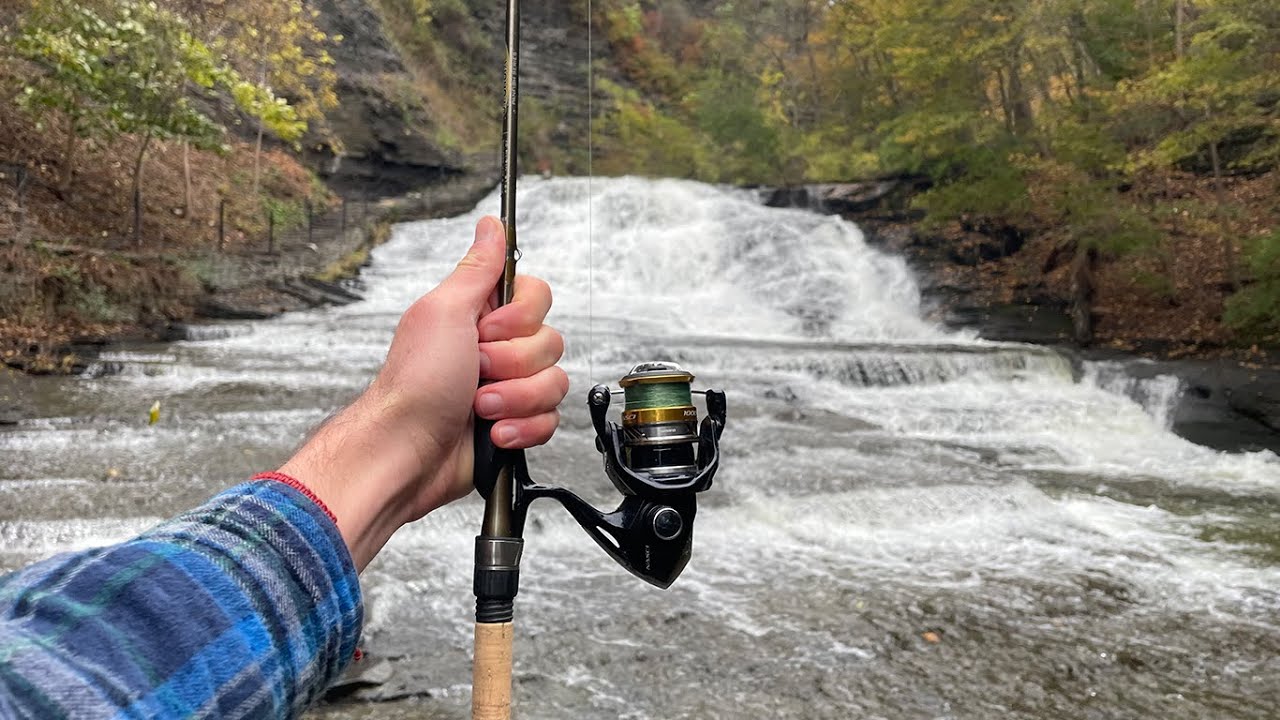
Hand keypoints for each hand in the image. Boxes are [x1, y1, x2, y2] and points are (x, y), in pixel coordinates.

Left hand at [280, 216, 567, 569]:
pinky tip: (490, 432)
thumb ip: (478, 269)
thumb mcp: (444, 312)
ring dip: (515, 399)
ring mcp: (508, 387)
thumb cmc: (414, 385)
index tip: (487, 330)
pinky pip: (550, 420)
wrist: (407, 451)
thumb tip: (490, 226)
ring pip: (554, 383)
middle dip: (512, 364)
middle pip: (550, 342)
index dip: (521, 318)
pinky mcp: (515, 422)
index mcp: (480, 315)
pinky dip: (520, 428)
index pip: (537, 296)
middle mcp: (497, 349)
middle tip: (475, 371)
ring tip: (478, 407)